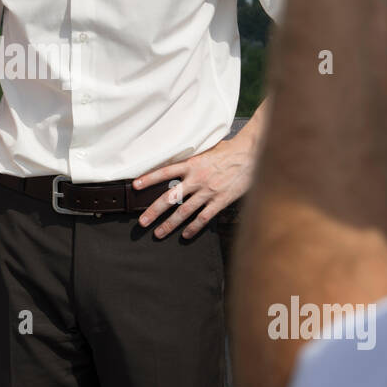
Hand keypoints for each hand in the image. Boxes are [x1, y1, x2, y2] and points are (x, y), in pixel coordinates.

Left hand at [133, 133, 258, 239]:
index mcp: (192, 164)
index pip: (165, 172)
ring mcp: (208, 192)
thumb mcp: (205, 151)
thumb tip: (176, 163)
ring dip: (170, 224)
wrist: (251, 155)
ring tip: (158, 233)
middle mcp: (197, 179)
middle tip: (142, 222)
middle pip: (170, 198)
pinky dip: (193, 228)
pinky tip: (185, 235)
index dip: (149, 179)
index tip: (135, 186)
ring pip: (184, 212)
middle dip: (154, 211)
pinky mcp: (220, 201)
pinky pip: (203, 218)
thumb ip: (191, 160)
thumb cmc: (228, 151)